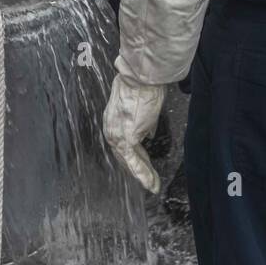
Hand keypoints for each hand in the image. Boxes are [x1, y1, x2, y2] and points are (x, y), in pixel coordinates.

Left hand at [103, 73, 164, 193]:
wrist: (140, 79)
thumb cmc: (143, 88)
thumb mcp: (143, 109)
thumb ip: (144, 125)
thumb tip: (148, 135)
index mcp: (112, 123)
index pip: (123, 146)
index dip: (134, 158)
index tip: (144, 166)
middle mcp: (111, 131)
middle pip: (124, 158)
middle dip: (139, 170)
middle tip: (151, 182)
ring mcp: (117, 136)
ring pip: (130, 162)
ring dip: (144, 175)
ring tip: (154, 186)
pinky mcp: (126, 139)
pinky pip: (135, 161)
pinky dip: (143, 174)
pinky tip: (150, 183)